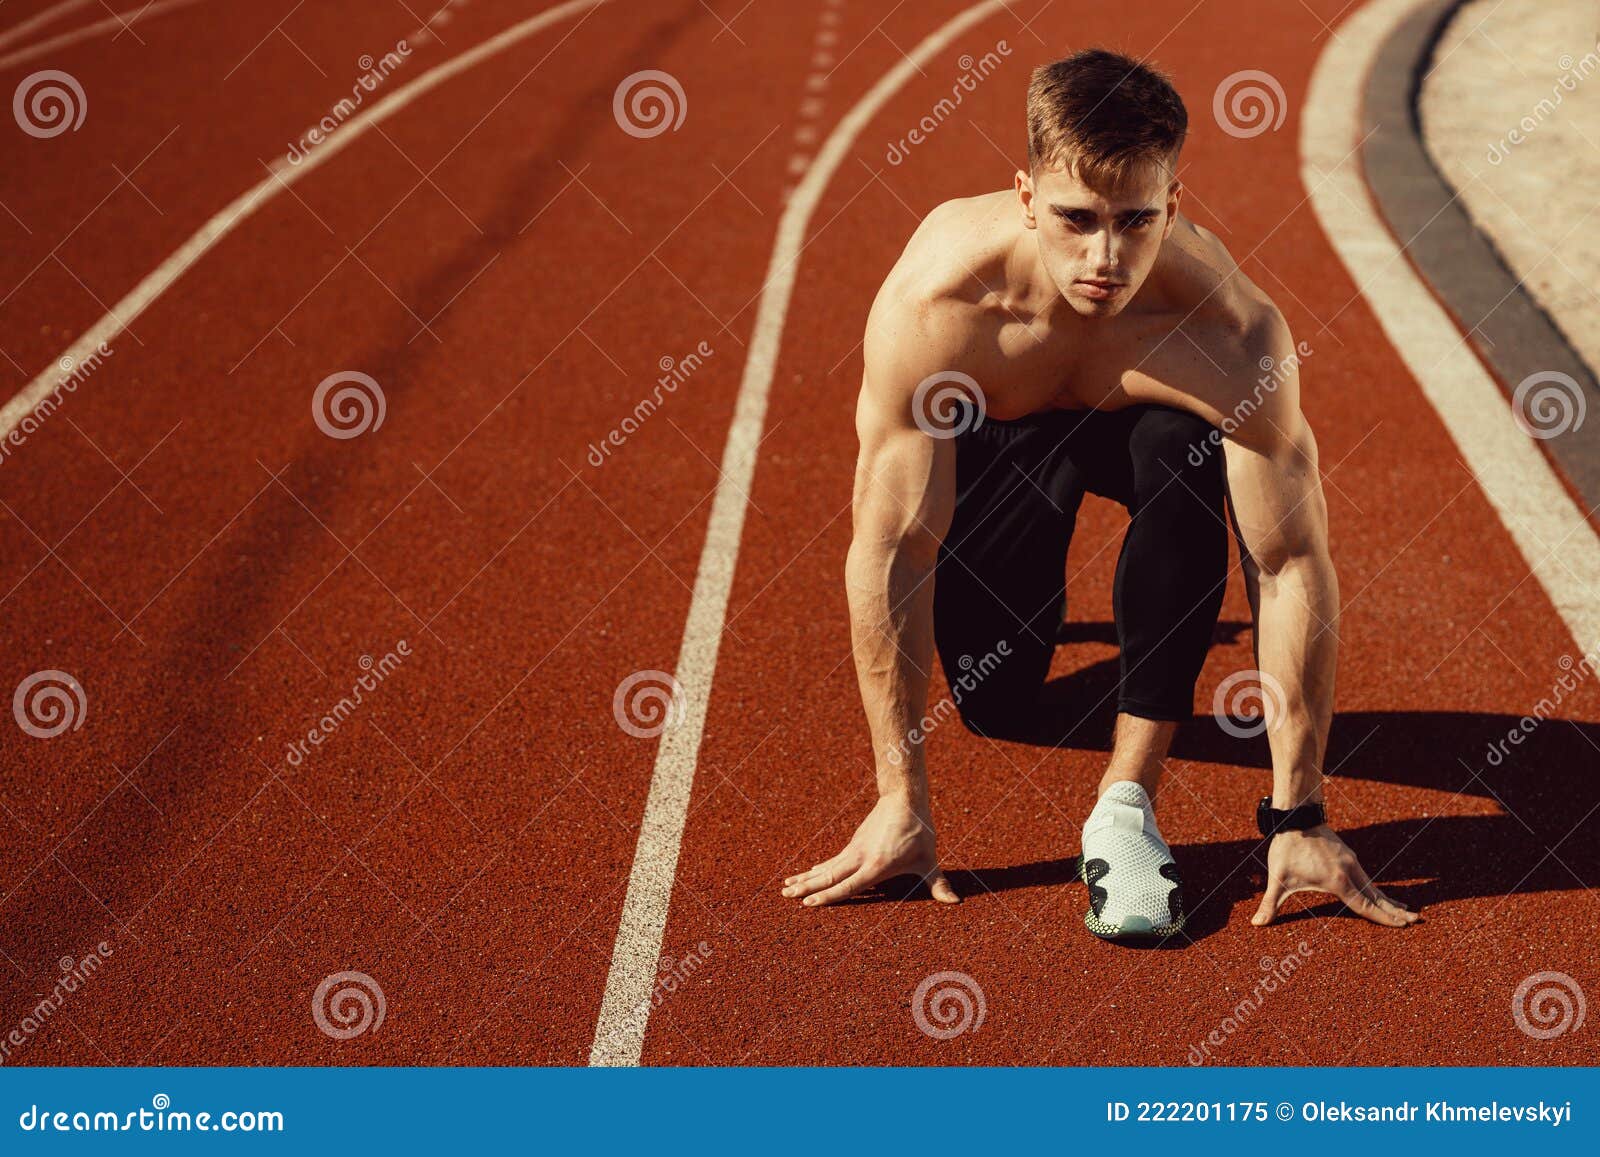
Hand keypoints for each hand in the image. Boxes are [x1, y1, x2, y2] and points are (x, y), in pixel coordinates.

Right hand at [782, 794, 958, 905]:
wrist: (904, 798)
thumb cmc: (918, 831)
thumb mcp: (929, 859)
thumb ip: (938, 883)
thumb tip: (955, 902)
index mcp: (876, 866)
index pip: (848, 885)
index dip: (828, 896)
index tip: (808, 903)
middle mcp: (860, 858)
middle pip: (828, 875)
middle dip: (807, 886)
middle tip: (785, 894)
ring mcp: (855, 850)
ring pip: (826, 867)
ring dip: (806, 877)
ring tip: (786, 886)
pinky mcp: (854, 844)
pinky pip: (833, 860)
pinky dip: (819, 868)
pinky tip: (810, 873)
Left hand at [1252, 825, 1417, 927]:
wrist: (1296, 816)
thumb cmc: (1287, 848)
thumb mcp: (1278, 878)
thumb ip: (1270, 904)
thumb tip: (1256, 924)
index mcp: (1338, 880)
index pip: (1365, 905)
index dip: (1384, 918)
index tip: (1403, 926)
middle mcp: (1350, 871)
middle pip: (1377, 896)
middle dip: (1396, 911)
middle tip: (1417, 921)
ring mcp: (1351, 862)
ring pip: (1374, 885)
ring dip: (1389, 899)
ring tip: (1405, 910)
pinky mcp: (1348, 855)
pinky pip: (1366, 876)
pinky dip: (1377, 888)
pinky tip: (1379, 893)